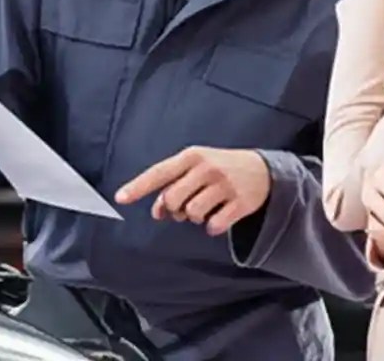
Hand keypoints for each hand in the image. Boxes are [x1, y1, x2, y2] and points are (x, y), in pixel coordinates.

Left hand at [114, 147, 270, 236]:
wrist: (262, 169)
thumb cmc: (219, 168)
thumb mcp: (195, 168)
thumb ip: (172, 185)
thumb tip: (156, 212)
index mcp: (191, 156)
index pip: (159, 172)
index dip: (138, 186)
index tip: (120, 198)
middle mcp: (206, 168)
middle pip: (172, 199)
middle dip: (174, 209)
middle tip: (185, 207)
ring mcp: (225, 185)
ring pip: (192, 214)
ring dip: (194, 218)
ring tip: (205, 208)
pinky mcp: (240, 203)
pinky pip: (214, 225)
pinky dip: (213, 227)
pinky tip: (219, 217)